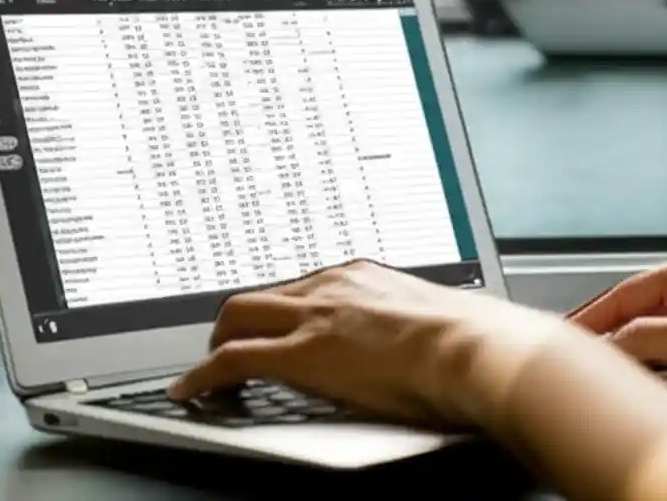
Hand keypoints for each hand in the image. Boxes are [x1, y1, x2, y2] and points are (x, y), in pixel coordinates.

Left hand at [168, 259, 562, 427]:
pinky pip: (233, 359)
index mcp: (364, 275)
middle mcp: (332, 286)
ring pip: (237, 317)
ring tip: (209, 370)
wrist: (473, 348)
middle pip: (258, 295)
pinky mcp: (301, 354)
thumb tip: (424, 341)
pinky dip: (204, 375)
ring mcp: (314, 317)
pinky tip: (192, 390)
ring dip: (218, 344)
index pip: (302, 286)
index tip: (275, 324)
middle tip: (228, 346)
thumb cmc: (471, 340)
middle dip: (235, 322)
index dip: (279, 309)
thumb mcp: (432, 317)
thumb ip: (411, 321)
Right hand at [570, 248, 666, 409]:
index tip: (564, 337)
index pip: (626, 292)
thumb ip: (646, 340)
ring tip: (612, 363)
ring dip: (639, 342)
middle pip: (644, 305)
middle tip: (579, 352)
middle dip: (611, 328)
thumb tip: (606, 345)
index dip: (591, 317)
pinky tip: (662, 371)